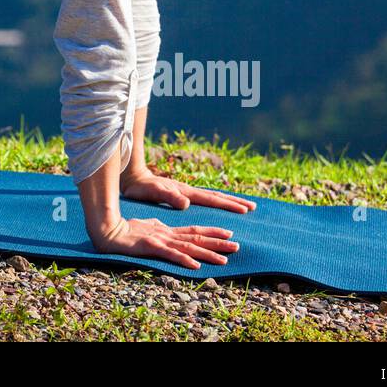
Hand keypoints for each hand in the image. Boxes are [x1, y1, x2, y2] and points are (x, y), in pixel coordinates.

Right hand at [89, 214, 238, 268]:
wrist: (108, 230)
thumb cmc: (126, 230)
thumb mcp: (148, 227)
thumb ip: (160, 229)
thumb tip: (166, 230)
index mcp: (168, 230)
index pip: (194, 231)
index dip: (212, 232)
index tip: (229, 234)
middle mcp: (168, 234)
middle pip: (197, 239)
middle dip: (218, 242)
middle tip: (237, 246)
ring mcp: (160, 240)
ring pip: (188, 247)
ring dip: (208, 253)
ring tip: (225, 259)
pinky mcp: (151, 246)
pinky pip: (170, 255)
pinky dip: (184, 260)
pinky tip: (195, 266)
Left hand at [120, 166, 255, 214]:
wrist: (132, 177)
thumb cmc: (141, 188)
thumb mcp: (154, 193)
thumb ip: (169, 197)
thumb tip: (187, 203)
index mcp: (186, 192)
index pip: (212, 199)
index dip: (228, 204)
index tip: (245, 209)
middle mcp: (189, 191)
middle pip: (216, 196)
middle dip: (234, 201)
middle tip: (253, 207)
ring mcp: (186, 191)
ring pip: (211, 196)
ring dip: (227, 201)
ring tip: (242, 206)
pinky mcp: (180, 194)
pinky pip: (203, 199)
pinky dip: (214, 201)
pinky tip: (217, 205)